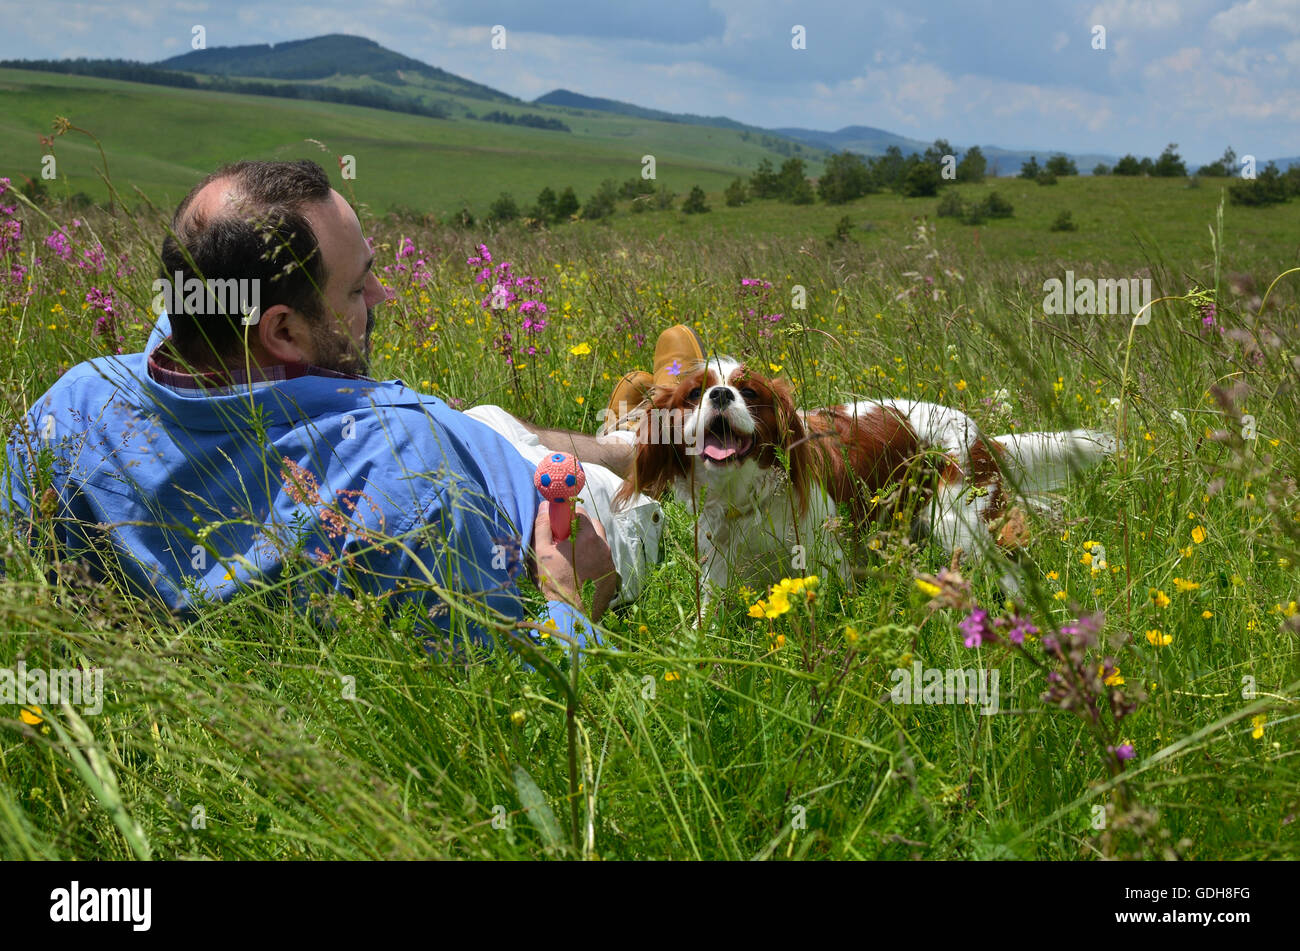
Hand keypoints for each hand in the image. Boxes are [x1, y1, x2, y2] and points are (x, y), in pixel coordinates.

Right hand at [533, 504, 619, 619]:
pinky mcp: (612, 576)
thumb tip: (545, 506)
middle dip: (579, 528)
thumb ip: (543, 526)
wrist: (572, 615)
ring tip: (572, 558)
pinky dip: (594, 560)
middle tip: (564, 541)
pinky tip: (581, 571)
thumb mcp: (542, 553)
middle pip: (593, 526)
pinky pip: (603, 560)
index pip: (581, 513)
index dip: (568, 516)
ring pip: (599, 543)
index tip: (559, 525)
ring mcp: (610, 562)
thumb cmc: (555, 583)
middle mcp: (604, 546)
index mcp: (588, 537)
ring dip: (587, 544)